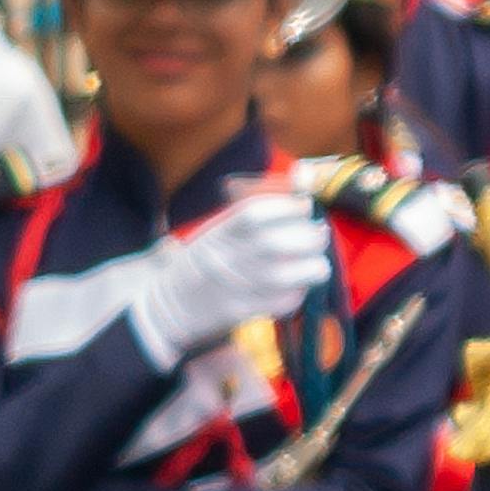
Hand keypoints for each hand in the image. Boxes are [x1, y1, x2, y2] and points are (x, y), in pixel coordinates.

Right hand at [126, 181, 330, 365]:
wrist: (171, 305)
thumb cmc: (204, 260)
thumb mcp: (219, 228)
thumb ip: (258, 210)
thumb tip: (303, 178)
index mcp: (220, 231)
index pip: (255, 213)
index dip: (288, 207)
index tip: (306, 206)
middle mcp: (227, 257)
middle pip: (279, 243)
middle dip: (311, 237)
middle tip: (318, 235)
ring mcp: (235, 286)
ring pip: (290, 275)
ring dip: (313, 267)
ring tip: (315, 264)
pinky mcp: (243, 312)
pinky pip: (284, 302)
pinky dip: (299, 294)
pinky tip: (296, 287)